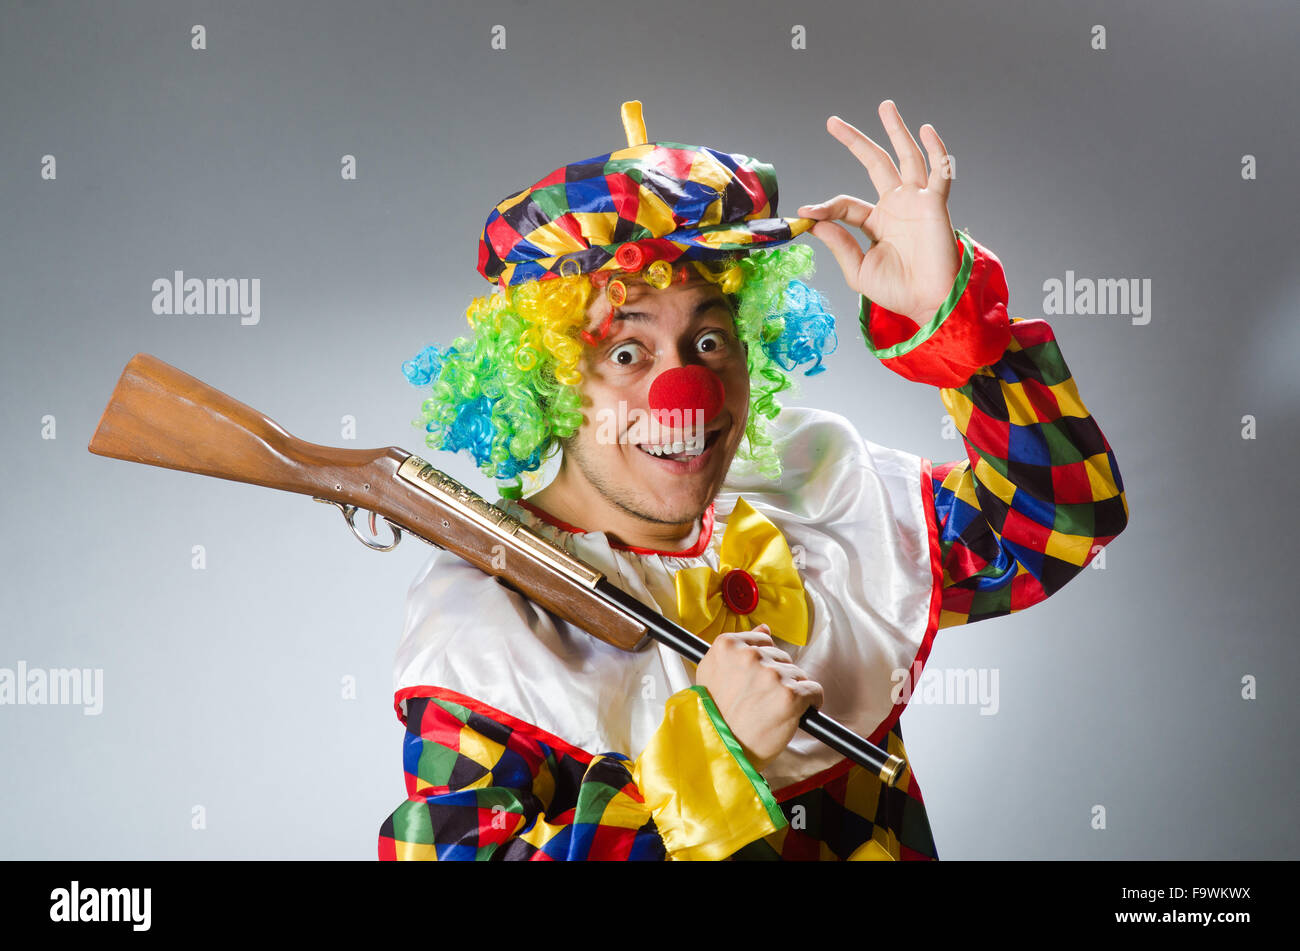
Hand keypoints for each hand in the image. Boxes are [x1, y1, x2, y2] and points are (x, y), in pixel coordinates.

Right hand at [694, 624, 823, 771]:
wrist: (719, 750)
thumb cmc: (715, 716)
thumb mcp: (712, 672)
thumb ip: (738, 648)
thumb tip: (764, 629)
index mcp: (728, 646)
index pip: (762, 639)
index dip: (763, 662)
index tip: (757, 680)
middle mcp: (749, 656)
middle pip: (782, 657)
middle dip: (777, 678)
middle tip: (762, 701)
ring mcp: (771, 674)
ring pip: (798, 674)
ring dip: (791, 691)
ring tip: (771, 711)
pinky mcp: (790, 695)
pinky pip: (814, 691)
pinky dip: (810, 703)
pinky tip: (794, 713)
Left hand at [797, 100, 960, 324]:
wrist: (927, 303)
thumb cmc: (896, 291)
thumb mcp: (858, 269)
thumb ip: (839, 243)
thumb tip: (813, 220)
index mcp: (876, 221)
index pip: (846, 204)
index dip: (826, 206)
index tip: (807, 212)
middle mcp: (896, 206)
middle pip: (874, 163)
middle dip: (855, 141)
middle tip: (832, 121)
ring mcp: (916, 202)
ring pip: (906, 158)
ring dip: (896, 131)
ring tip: (884, 106)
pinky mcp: (935, 205)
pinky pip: (939, 172)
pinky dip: (936, 150)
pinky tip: (926, 130)